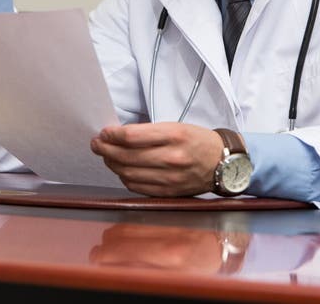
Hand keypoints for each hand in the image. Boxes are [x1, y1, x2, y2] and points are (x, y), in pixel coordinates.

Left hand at [90, 122, 222, 196]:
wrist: (222, 163)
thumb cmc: (197, 141)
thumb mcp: (177, 127)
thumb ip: (150, 132)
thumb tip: (120, 135)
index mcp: (174, 135)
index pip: (132, 137)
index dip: (112, 135)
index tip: (104, 132)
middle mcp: (171, 158)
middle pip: (126, 156)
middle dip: (106, 149)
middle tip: (97, 143)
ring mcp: (169, 178)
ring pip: (128, 173)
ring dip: (112, 164)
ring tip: (106, 156)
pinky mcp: (167, 192)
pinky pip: (137, 187)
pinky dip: (124, 178)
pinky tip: (121, 170)